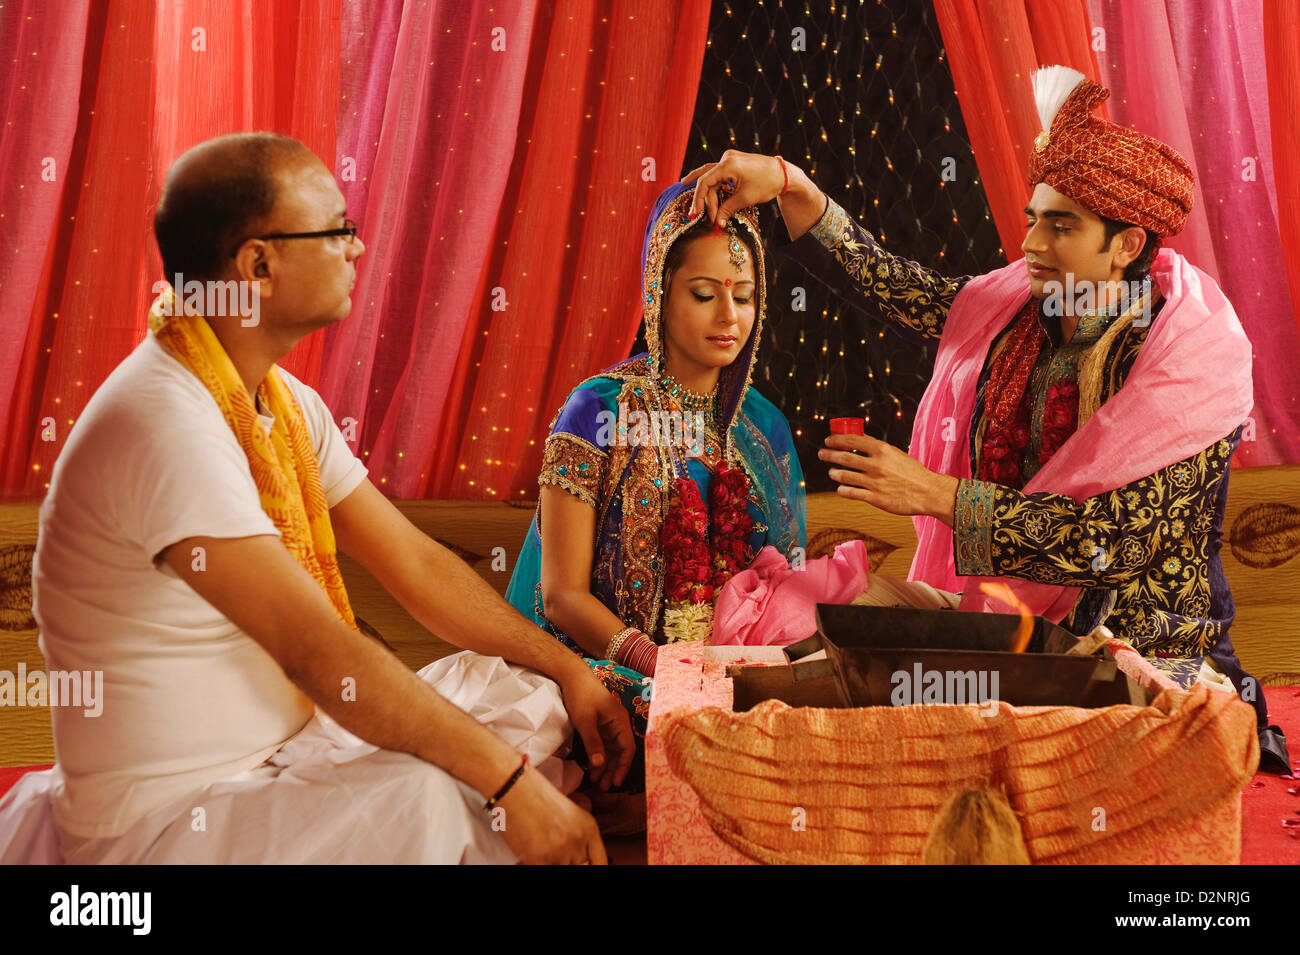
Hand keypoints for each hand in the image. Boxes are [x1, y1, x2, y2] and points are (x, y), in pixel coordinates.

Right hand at [495, 767, 608, 863]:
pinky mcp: (537, 859)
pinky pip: (543, 870)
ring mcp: (558, 851)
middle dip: (568, 862)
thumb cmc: (536, 794)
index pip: (600, 862)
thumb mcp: (569, 811)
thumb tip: (580, 858)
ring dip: (553, 862)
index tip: (585, 864)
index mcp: (588, 827)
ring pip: (562, 869)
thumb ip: (578, 835)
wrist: (513, 787)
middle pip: (580, 867)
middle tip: (557, 851)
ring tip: (543, 848)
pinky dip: (539, 864)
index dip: (592, 866)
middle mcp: (577, 840)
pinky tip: (532, 854)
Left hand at [558, 667, 635, 790]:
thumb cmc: (581, 695)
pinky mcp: (600, 725)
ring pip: (611, 750)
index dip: (623, 766)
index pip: (628, 748)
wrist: (572, 676)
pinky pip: (603, 744)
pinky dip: (598, 756)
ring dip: (605, 765)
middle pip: (620, 751)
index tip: (616, 781)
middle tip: (604, 786)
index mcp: (620, 721)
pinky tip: (591, 767)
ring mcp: (609, 725)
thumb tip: (599, 765)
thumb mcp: (585, 721)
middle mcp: (618, 724)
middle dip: (613, 769)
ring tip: (596, 781)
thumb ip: (593, 743)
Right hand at [680, 149, 788, 226]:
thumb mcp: (745, 199)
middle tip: (697, 214)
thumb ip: (728, 209)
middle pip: (707, 179)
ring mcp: (730, 158)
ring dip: (704, 189)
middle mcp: (726, 158)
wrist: (782, 174)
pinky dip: (711, 183)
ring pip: (710, 174)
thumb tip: (717, 223)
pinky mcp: (733, 162)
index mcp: (728, 165)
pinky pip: (717, 173)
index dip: (699, 200)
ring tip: (687, 190)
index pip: (705, 182)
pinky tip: (701, 185)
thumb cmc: (766, 184)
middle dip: (703, 199)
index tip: (696, 214)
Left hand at [819, 434, 958, 523]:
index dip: (836, 439)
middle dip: (829, 454)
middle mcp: (876, 465)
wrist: (927, 492)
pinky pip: (851, 493)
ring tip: (832, 472)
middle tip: (822, 453)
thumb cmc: (913, 472)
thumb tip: (861, 439)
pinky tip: (840, 488)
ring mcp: (874, 482)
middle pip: (844, 457)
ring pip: (844, 476)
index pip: (852, 440)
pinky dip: (842, 489)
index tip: (829, 440)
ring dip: (834, 473)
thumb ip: (878, 448)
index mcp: (882, 450)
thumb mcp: (896, 453)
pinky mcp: (875, 498)